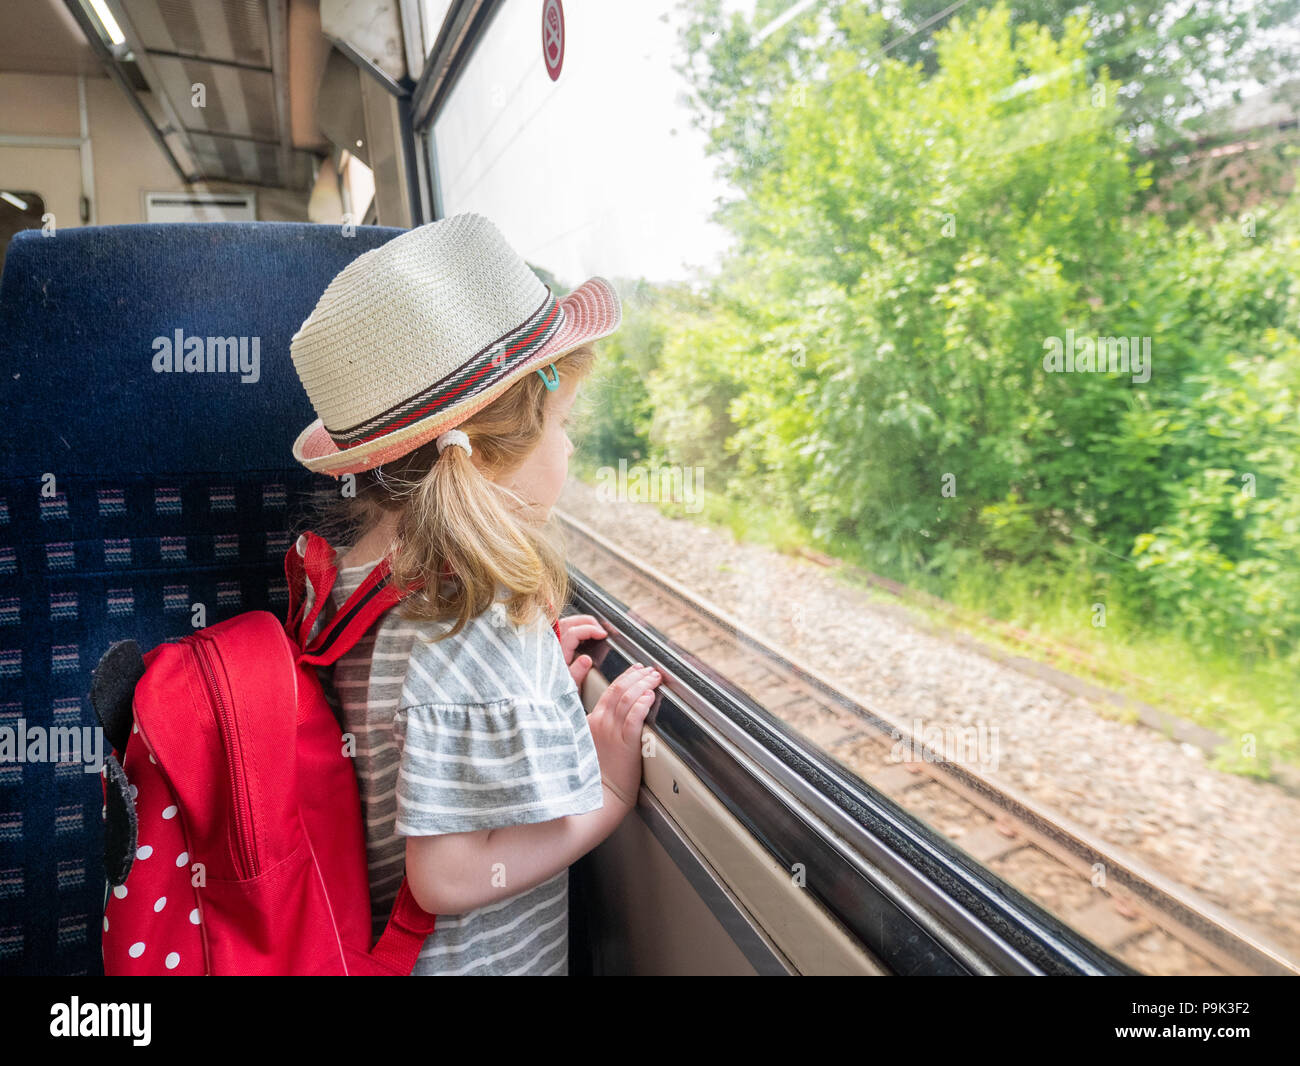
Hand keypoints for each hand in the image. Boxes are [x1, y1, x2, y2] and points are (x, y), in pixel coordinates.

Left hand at [557, 614, 606, 687]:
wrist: (546, 698)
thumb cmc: (557, 692)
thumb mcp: (569, 686)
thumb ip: (577, 673)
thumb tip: (586, 659)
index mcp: (558, 654)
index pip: (574, 632)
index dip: (590, 630)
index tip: (603, 634)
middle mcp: (553, 646)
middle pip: (569, 622)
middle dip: (587, 621)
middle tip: (600, 628)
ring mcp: (552, 644)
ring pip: (564, 623)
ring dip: (580, 622)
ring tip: (594, 628)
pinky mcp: (553, 647)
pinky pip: (562, 630)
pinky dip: (574, 627)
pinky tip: (583, 633)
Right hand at [586, 662, 661, 809]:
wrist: (598, 797)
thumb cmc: (596, 776)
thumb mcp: (589, 745)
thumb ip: (598, 727)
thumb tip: (615, 715)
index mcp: (590, 722)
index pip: (608, 691)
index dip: (624, 676)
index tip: (635, 669)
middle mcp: (600, 723)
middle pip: (619, 690)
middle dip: (637, 676)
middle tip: (650, 670)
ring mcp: (611, 732)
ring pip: (628, 699)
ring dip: (643, 684)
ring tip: (655, 678)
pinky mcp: (624, 743)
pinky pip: (634, 717)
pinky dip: (642, 703)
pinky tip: (650, 695)